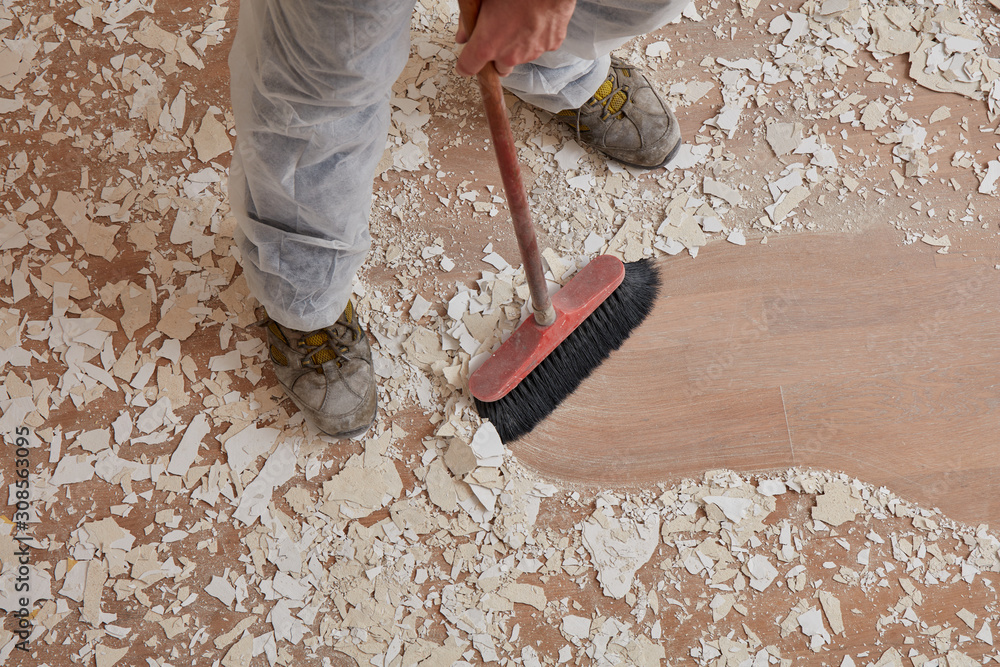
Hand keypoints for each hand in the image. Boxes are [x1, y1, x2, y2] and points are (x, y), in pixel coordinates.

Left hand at [455, 0, 576, 76]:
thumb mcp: (481, 1)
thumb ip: (468, 21)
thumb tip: (463, 36)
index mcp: (487, 44)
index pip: (468, 68)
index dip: (466, 64)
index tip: (468, 59)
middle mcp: (509, 55)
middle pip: (498, 69)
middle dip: (497, 56)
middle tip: (499, 33)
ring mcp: (531, 52)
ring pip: (520, 57)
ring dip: (517, 45)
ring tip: (519, 20)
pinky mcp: (550, 45)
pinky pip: (539, 46)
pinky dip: (536, 36)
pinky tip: (534, 18)